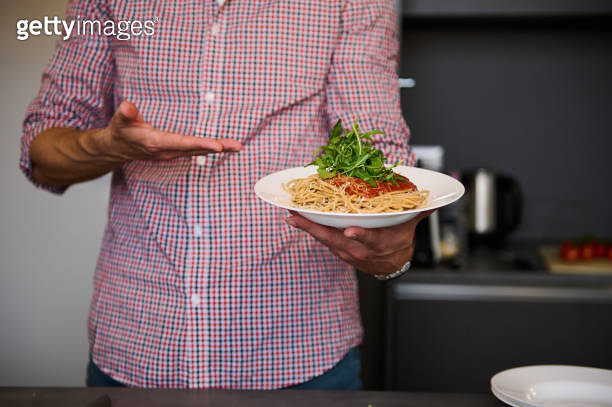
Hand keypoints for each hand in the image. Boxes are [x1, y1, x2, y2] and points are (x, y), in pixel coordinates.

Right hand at [89, 101, 241, 163]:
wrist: (117, 149)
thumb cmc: (120, 132)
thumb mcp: (119, 121)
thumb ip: (126, 114)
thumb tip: (127, 107)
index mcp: (155, 143)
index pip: (182, 143)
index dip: (200, 143)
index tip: (217, 146)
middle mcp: (167, 151)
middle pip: (196, 149)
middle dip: (217, 147)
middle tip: (237, 146)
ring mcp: (173, 153)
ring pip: (199, 151)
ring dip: (219, 148)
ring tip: (237, 146)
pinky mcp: (175, 151)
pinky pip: (196, 149)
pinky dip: (211, 148)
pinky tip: (225, 146)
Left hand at [285, 210, 433, 276]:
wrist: (391, 264)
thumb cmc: (398, 240)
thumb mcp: (409, 226)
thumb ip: (419, 211)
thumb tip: (434, 200)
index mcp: (379, 243)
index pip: (370, 240)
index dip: (360, 236)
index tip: (350, 230)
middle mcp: (360, 250)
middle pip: (335, 240)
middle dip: (314, 229)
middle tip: (294, 217)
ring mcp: (346, 252)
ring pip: (325, 240)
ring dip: (307, 228)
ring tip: (291, 214)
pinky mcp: (338, 250)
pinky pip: (322, 239)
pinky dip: (310, 229)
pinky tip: (297, 218)